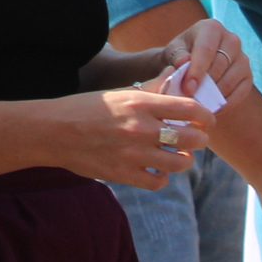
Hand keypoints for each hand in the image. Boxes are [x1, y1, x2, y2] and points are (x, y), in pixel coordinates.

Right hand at [41, 89, 212, 190]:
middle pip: (191, 139)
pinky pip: (159, 181)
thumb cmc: (87, 108)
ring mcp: (133, 153)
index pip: (189, 109)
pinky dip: (163, 177)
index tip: (207, 119)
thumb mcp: (119, 93)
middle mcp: (141, 128)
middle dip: (200, 140)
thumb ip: (150, 91)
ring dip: (184, 159)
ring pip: (179, 163)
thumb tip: (176, 80)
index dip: (205, 116)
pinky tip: (158, 170)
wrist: (54, 131)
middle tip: (196, 139)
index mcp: (140, 102)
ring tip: (178, 155)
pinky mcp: (124, 174)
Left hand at [162, 18, 251, 103]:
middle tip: (191, 99)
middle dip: (205, 85)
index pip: (206, 50)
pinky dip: (226, 103)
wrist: (191, 61)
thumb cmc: (181, 54)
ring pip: (231, 79)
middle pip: (220, 65)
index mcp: (212, 28)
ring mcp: (243, 58)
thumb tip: (183, 63)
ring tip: (199, 105)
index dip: (197, 71)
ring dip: (215, 95)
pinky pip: (241, 92)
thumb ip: (177, 56)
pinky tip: (212, 108)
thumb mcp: (173, 51)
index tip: (188, 89)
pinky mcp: (248, 76)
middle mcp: (232, 39)